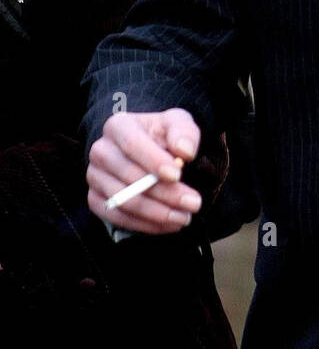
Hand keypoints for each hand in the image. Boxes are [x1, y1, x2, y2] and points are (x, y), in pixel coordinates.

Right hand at [86, 108, 202, 234]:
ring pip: (124, 201)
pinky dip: (144, 224)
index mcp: (118, 126)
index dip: (154, 161)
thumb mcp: (177, 124)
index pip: (132, 144)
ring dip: (157, 213)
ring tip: (184, 217)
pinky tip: (168, 224)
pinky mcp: (95, 199)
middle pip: (130, 177)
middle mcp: (101, 151)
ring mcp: (95, 177)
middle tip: (193, 203)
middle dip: (165, 193)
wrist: (148, 149)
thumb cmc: (163, 136)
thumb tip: (184, 151)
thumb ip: (184, 132)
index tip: (177, 175)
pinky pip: (117, 217)